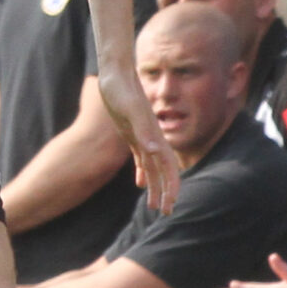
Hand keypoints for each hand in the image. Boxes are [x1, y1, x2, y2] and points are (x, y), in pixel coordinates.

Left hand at [95, 60, 181, 213]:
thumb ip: (143, 130)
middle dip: (165, 192)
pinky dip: (142, 172)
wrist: (115, 74)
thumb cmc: (122, 90)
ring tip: (152, 205)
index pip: (168, 167)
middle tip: (164, 213)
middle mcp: (153, 138)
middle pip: (163, 171)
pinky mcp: (133, 134)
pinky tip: (140, 183)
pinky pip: (141, 158)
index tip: (170, 205)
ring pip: (152, 167)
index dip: (171, 187)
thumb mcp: (130, 110)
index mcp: (155, 136)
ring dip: (154, 186)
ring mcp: (143, 136)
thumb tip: (154, 150)